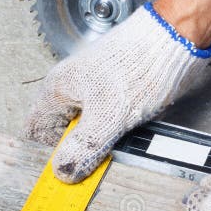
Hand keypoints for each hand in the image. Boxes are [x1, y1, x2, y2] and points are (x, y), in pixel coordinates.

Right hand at [23, 3, 210, 182]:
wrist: (175, 39)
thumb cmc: (139, 66)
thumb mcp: (108, 117)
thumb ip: (83, 148)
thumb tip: (63, 171)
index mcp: (57, 89)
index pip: (35, 130)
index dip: (46, 154)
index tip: (64, 171)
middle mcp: (71, 90)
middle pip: (61, 133)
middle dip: (77, 153)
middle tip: (94, 164)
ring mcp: (92, 92)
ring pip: (86, 131)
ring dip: (99, 145)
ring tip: (116, 145)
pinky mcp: (113, 95)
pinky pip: (107, 124)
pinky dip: (115, 134)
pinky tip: (128, 135)